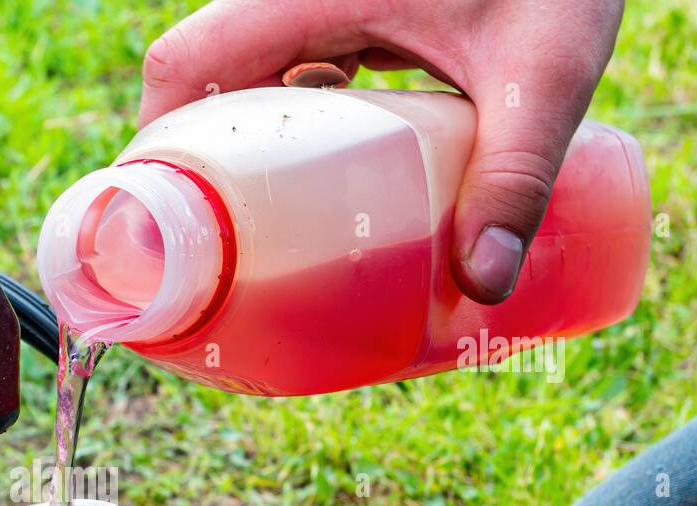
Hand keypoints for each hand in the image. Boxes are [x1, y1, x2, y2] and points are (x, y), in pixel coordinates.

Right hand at [138, 0, 623, 302]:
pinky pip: (299, 59)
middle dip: (207, 162)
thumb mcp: (540, 68)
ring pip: (252, 71)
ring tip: (275, 220)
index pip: (183, 66)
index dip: (155, 143)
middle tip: (226, 244)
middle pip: (206, 78)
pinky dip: (301, 114)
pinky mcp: (361, 0)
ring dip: (254, 142)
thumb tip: (482, 286)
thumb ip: (515, 173)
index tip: (163, 221)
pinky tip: (344, 163)